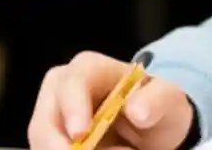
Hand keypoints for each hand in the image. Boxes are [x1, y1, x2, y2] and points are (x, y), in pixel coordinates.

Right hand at [28, 51, 194, 149]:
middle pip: (45, 122)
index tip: (81, 133)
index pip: (72, 84)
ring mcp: (52, 119)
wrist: (152, 125)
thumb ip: (157, 99)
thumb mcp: (167, 97)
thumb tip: (137, 111)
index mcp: (88, 69)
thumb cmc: (155, 103)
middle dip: (62, 146)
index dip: (73, 109)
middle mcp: (61, 90)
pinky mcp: (50, 141)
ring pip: (44, 146)